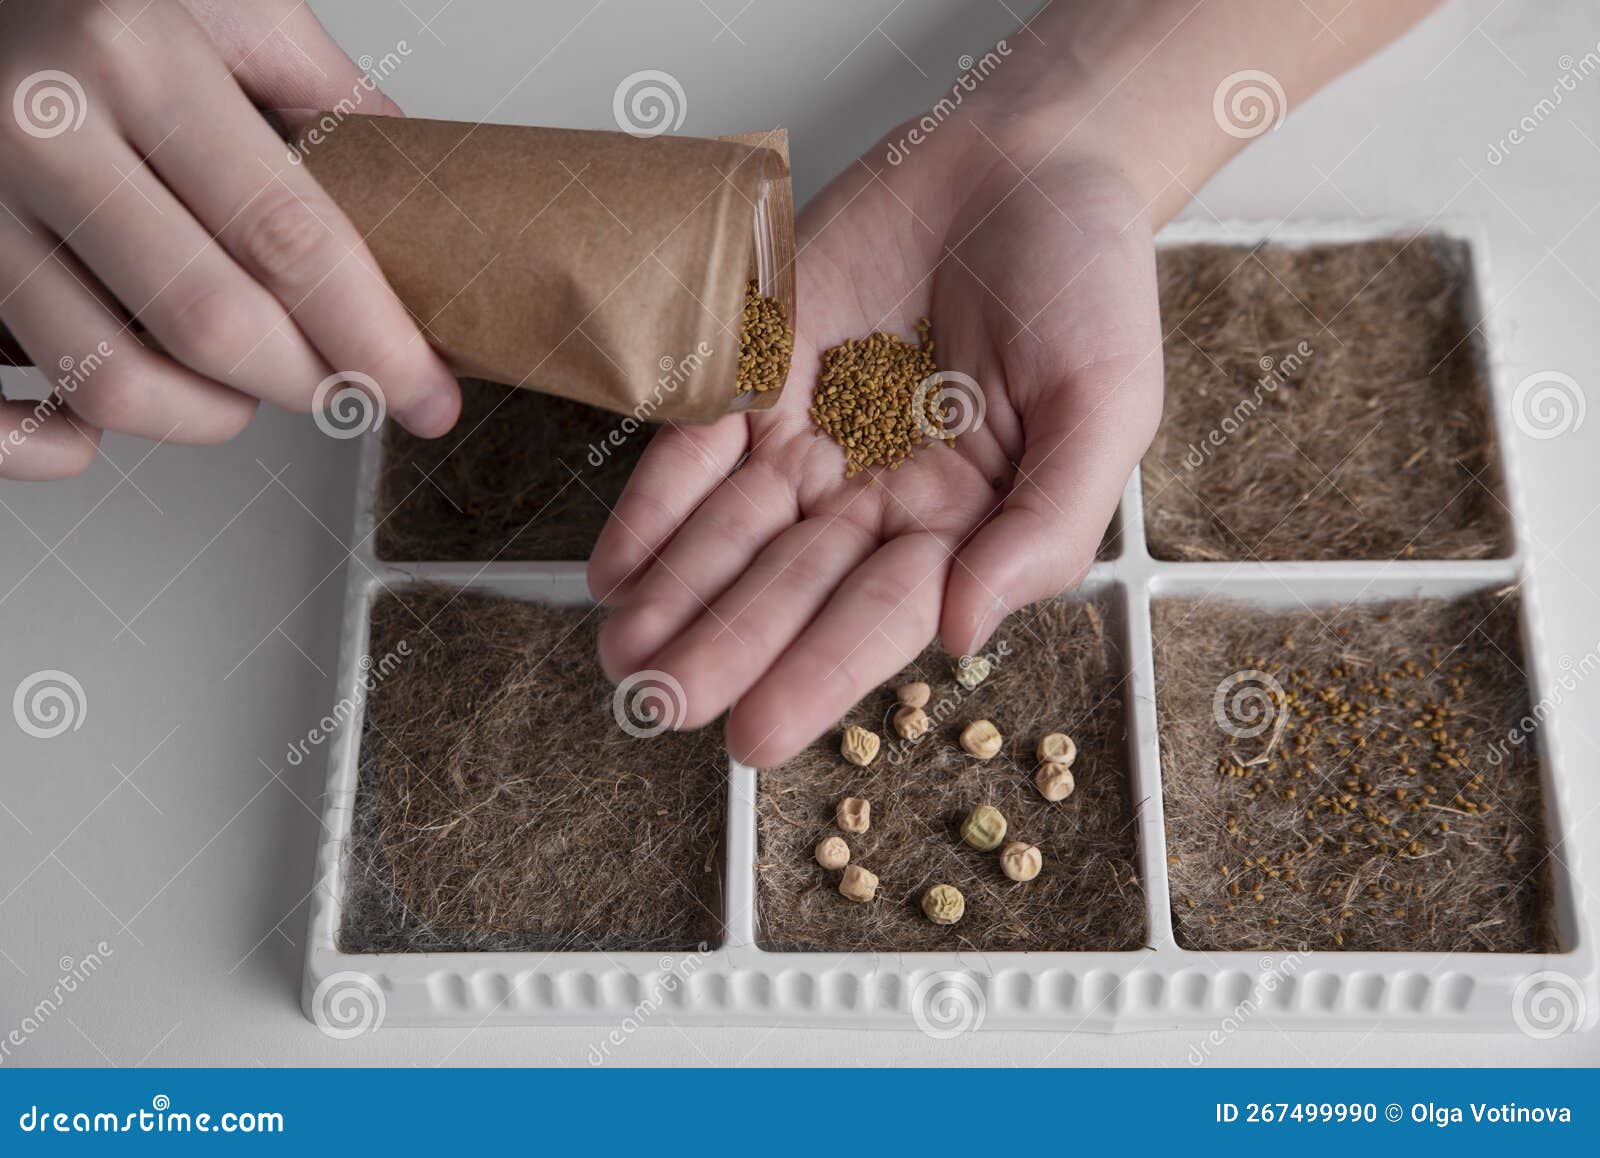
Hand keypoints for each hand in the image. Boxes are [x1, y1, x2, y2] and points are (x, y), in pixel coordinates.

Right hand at [0, 0, 458, 480]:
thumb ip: (318, 89)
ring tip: (242, 382)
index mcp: (132, 54)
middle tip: (348, 384)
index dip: (376, 340)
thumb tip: (415, 190)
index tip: (426, 394)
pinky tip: (111, 422)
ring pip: (115, 382)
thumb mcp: (216, 1)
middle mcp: (38, 127)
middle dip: (310, 382)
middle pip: (215, 327)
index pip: (290, 241)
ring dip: (211, 413)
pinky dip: (61, 447)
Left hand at [589, 114, 1162, 765]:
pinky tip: (615, 569)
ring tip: (624, 658)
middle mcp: (877, 495)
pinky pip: (697, 446)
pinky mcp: (759, 373)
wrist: (1026, 155)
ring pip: (731, 531)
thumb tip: (962, 630)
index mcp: (962, 522)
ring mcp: (813, 437)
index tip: (757, 734)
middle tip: (661, 707)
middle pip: (790, 586)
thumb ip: (1046, 527)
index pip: (880, 613)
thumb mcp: (1106, 408)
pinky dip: (654, 505)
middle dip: (724, 648)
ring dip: (675, 595)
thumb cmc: (1086, 280)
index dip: (819, 674)